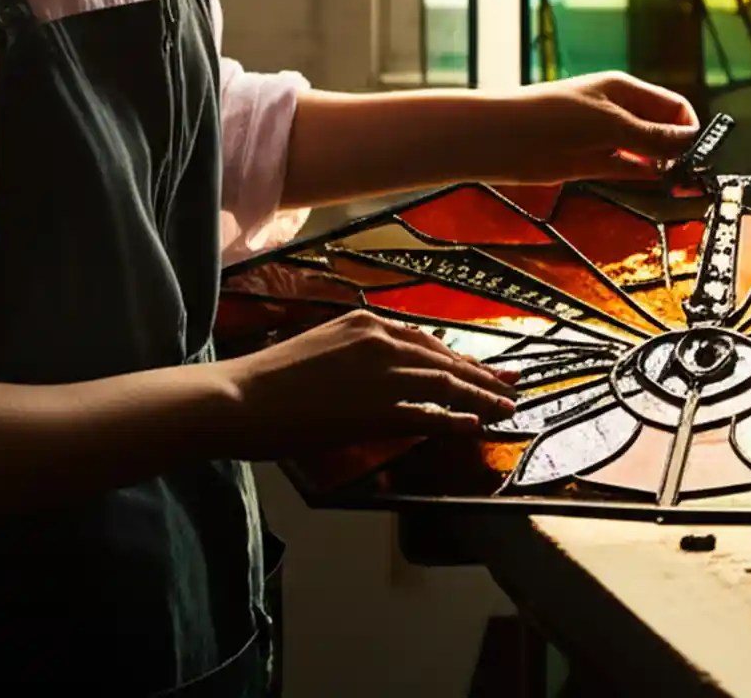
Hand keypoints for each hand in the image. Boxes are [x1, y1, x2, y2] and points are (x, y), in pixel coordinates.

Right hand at [222, 310, 518, 455]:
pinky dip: (457, 421)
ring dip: (481, 398)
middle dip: (482, 375)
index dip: (458, 357)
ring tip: (505, 408)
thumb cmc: (268, 379)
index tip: (480, 367)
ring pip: (446, 385)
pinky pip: (430, 416)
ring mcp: (383, 374)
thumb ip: (356, 356)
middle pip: (445, 360)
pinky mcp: (378, 409)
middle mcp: (381, 341)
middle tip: (511, 385)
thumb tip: (381, 374)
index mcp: (366, 323)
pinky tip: (476, 427)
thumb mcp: (320, 349)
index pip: (426, 340)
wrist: (239, 397)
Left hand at [485, 71, 699, 183]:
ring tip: (681, 186)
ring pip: (645, 153)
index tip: (700, 153)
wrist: (503, 139)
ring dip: (663, 167)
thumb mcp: (611, 125)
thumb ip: (652, 137)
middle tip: (694, 176)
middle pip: (660, 130)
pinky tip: (657, 187)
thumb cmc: (553, 119)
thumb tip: (689, 141)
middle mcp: (617, 113)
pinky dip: (642, 178)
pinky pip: (625, 170)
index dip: (689, 127)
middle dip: (679, 150)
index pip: (672, 107)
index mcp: (624, 90)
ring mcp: (604, 139)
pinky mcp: (589, 163)